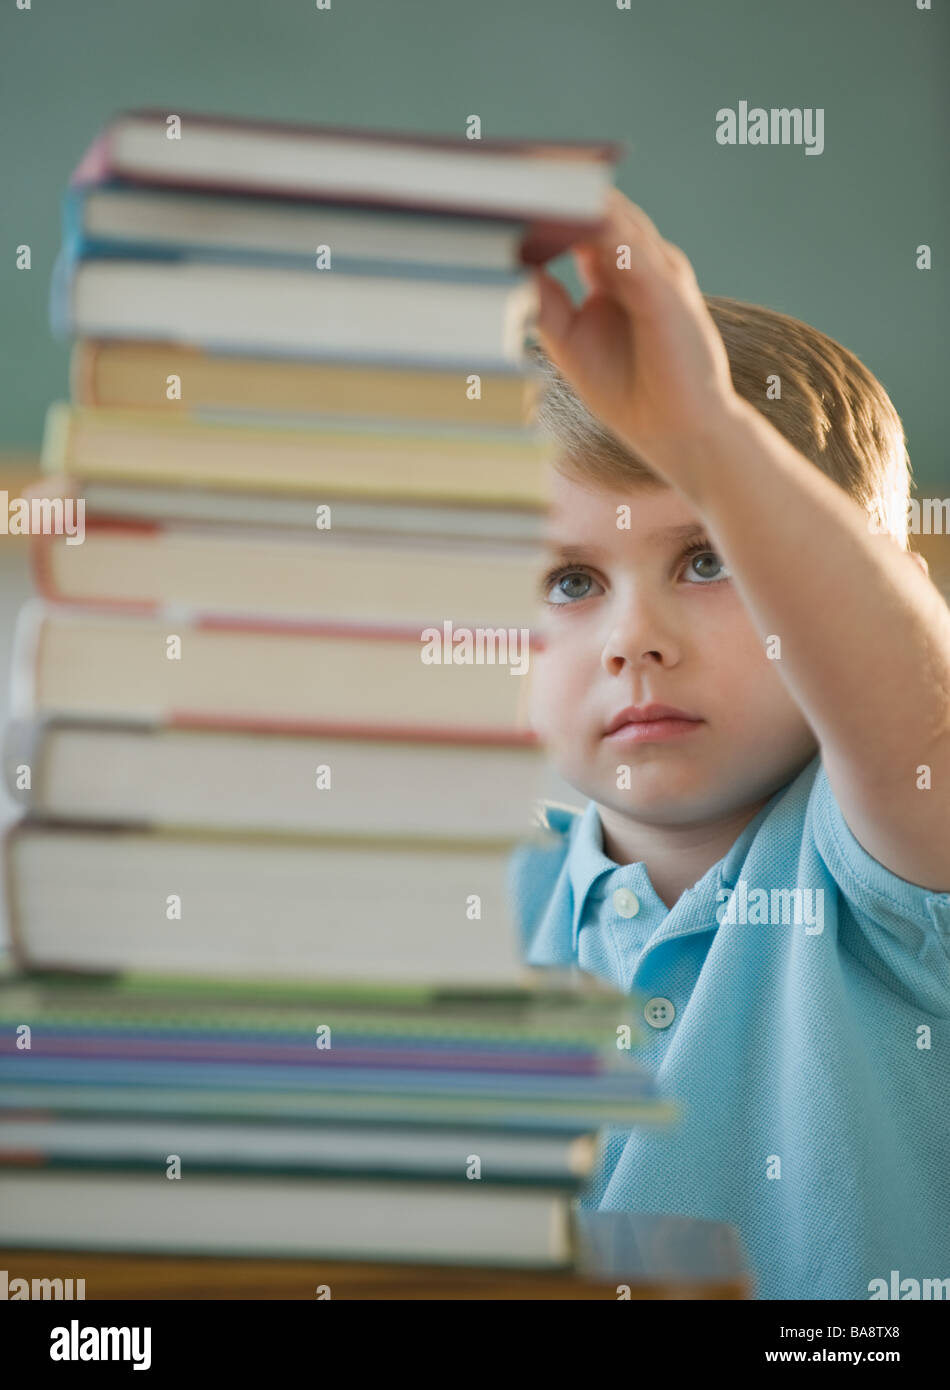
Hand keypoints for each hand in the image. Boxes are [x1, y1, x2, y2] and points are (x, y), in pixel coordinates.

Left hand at [532, 188, 744, 479]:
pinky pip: (631, 248)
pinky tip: (570, 214)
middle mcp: (640, 262)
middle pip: (597, 207)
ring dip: (574, 197)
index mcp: (615, 271)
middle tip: (507, 165)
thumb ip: (546, 305)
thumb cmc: (630, 392)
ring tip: (530, 176)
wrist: (681, 434)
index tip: (502, 186)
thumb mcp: (571, 345)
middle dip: (556, 189)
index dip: (548, 202)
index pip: (581, 218)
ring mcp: (657, 271)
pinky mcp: (667, 290)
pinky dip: (601, 228)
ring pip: (614, 216)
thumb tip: (510, 268)